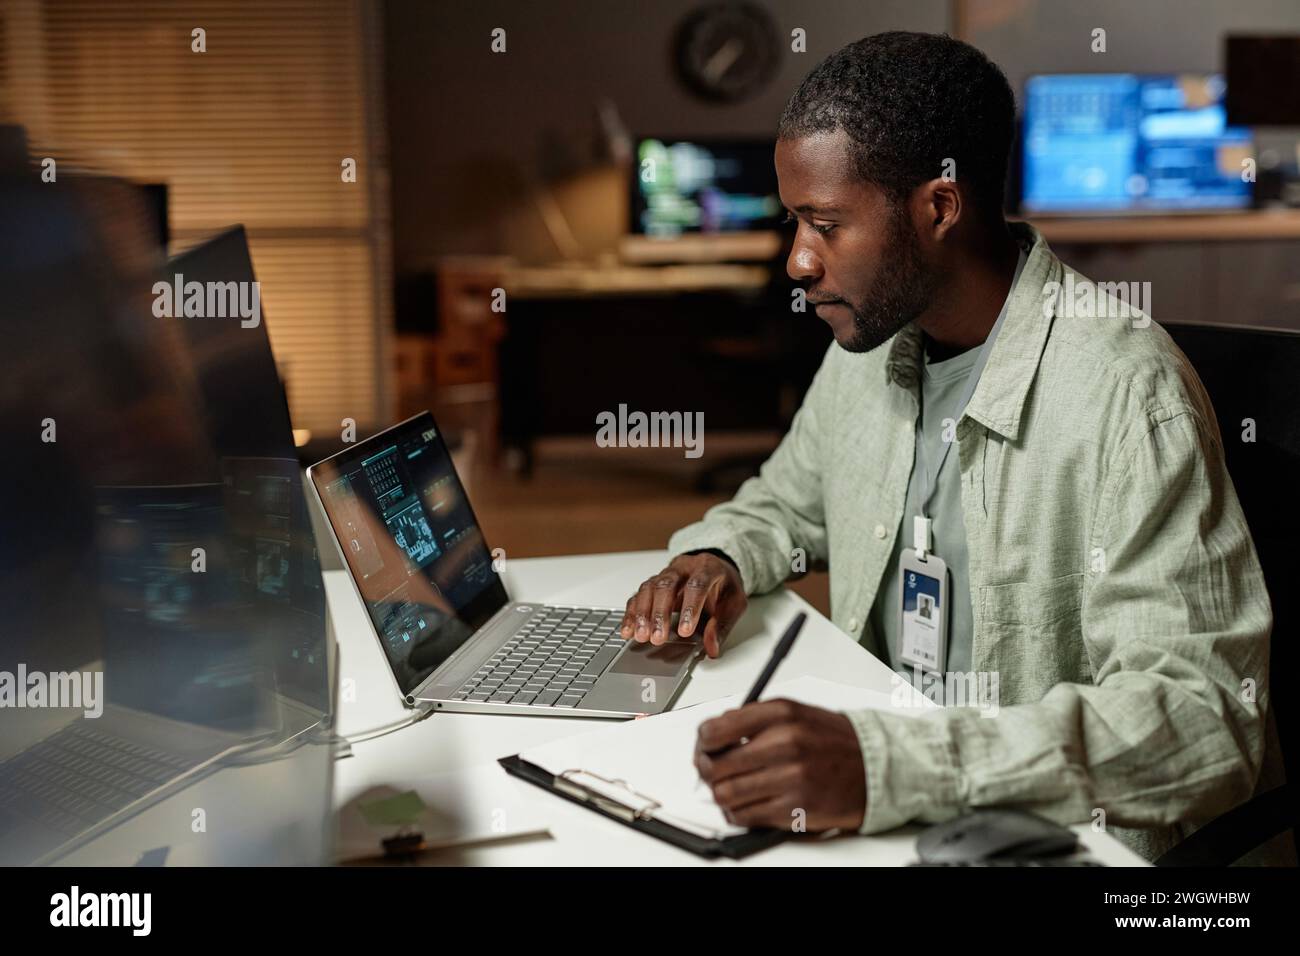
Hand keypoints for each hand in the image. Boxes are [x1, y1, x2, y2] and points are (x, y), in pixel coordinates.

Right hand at [619, 552, 746, 658]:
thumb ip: (722, 625)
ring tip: (641, 636)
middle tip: (658, 638)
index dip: (690, 607)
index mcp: (707, 568)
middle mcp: (683, 567)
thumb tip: (712, 647)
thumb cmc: (724, 586)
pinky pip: (638, 595)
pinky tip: (628, 629)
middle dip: (660, 614)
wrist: (716, 569)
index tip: (685, 631)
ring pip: (649, 588)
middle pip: (667, 585)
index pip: (697, 585)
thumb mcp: (734, 604)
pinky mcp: (653, 584)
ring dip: (643, 614)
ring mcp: (666, 574)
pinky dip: (632, 613)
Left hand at [694, 699, 865, 831]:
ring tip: (731, 789)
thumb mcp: (794, 712)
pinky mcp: (794, 808)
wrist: (876, 766)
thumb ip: (754, 718)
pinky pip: (745, 816)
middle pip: (716, 765)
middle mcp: (784, 743)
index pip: (716, 730)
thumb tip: (715, 733)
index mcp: (780, 714)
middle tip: (711, 772)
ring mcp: (790, 778)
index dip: (702, 742)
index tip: (704, 747)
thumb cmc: (834, 741)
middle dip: (707, 771)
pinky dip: (738, 813)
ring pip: (726, 794)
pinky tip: (748, 804)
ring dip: (722, 795)